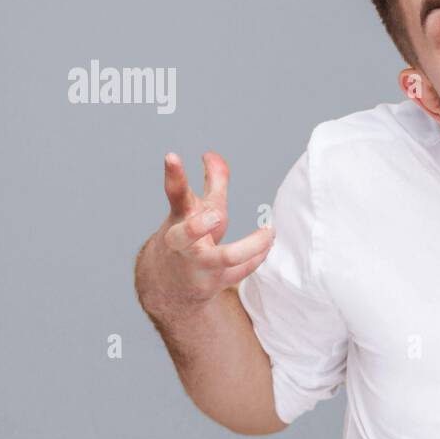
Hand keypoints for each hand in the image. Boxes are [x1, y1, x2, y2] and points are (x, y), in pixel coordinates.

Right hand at [135, 151, 273, 313]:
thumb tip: (211, 154)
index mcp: (180, 218)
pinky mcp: (213, 282)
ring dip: (252, 246)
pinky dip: (257, 258)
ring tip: (269, 232)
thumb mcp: (198, 209)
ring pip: (225, 257)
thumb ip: (210, 182)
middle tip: (217, 215)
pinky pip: (240, 272)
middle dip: (198, 226)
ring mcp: (198, 264)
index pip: (175, 194)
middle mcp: (184, 243)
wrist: (169, 284)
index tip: (172, 155)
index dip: (174, 175)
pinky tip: (268, 246)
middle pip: (185, 234)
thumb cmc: (190, 239)